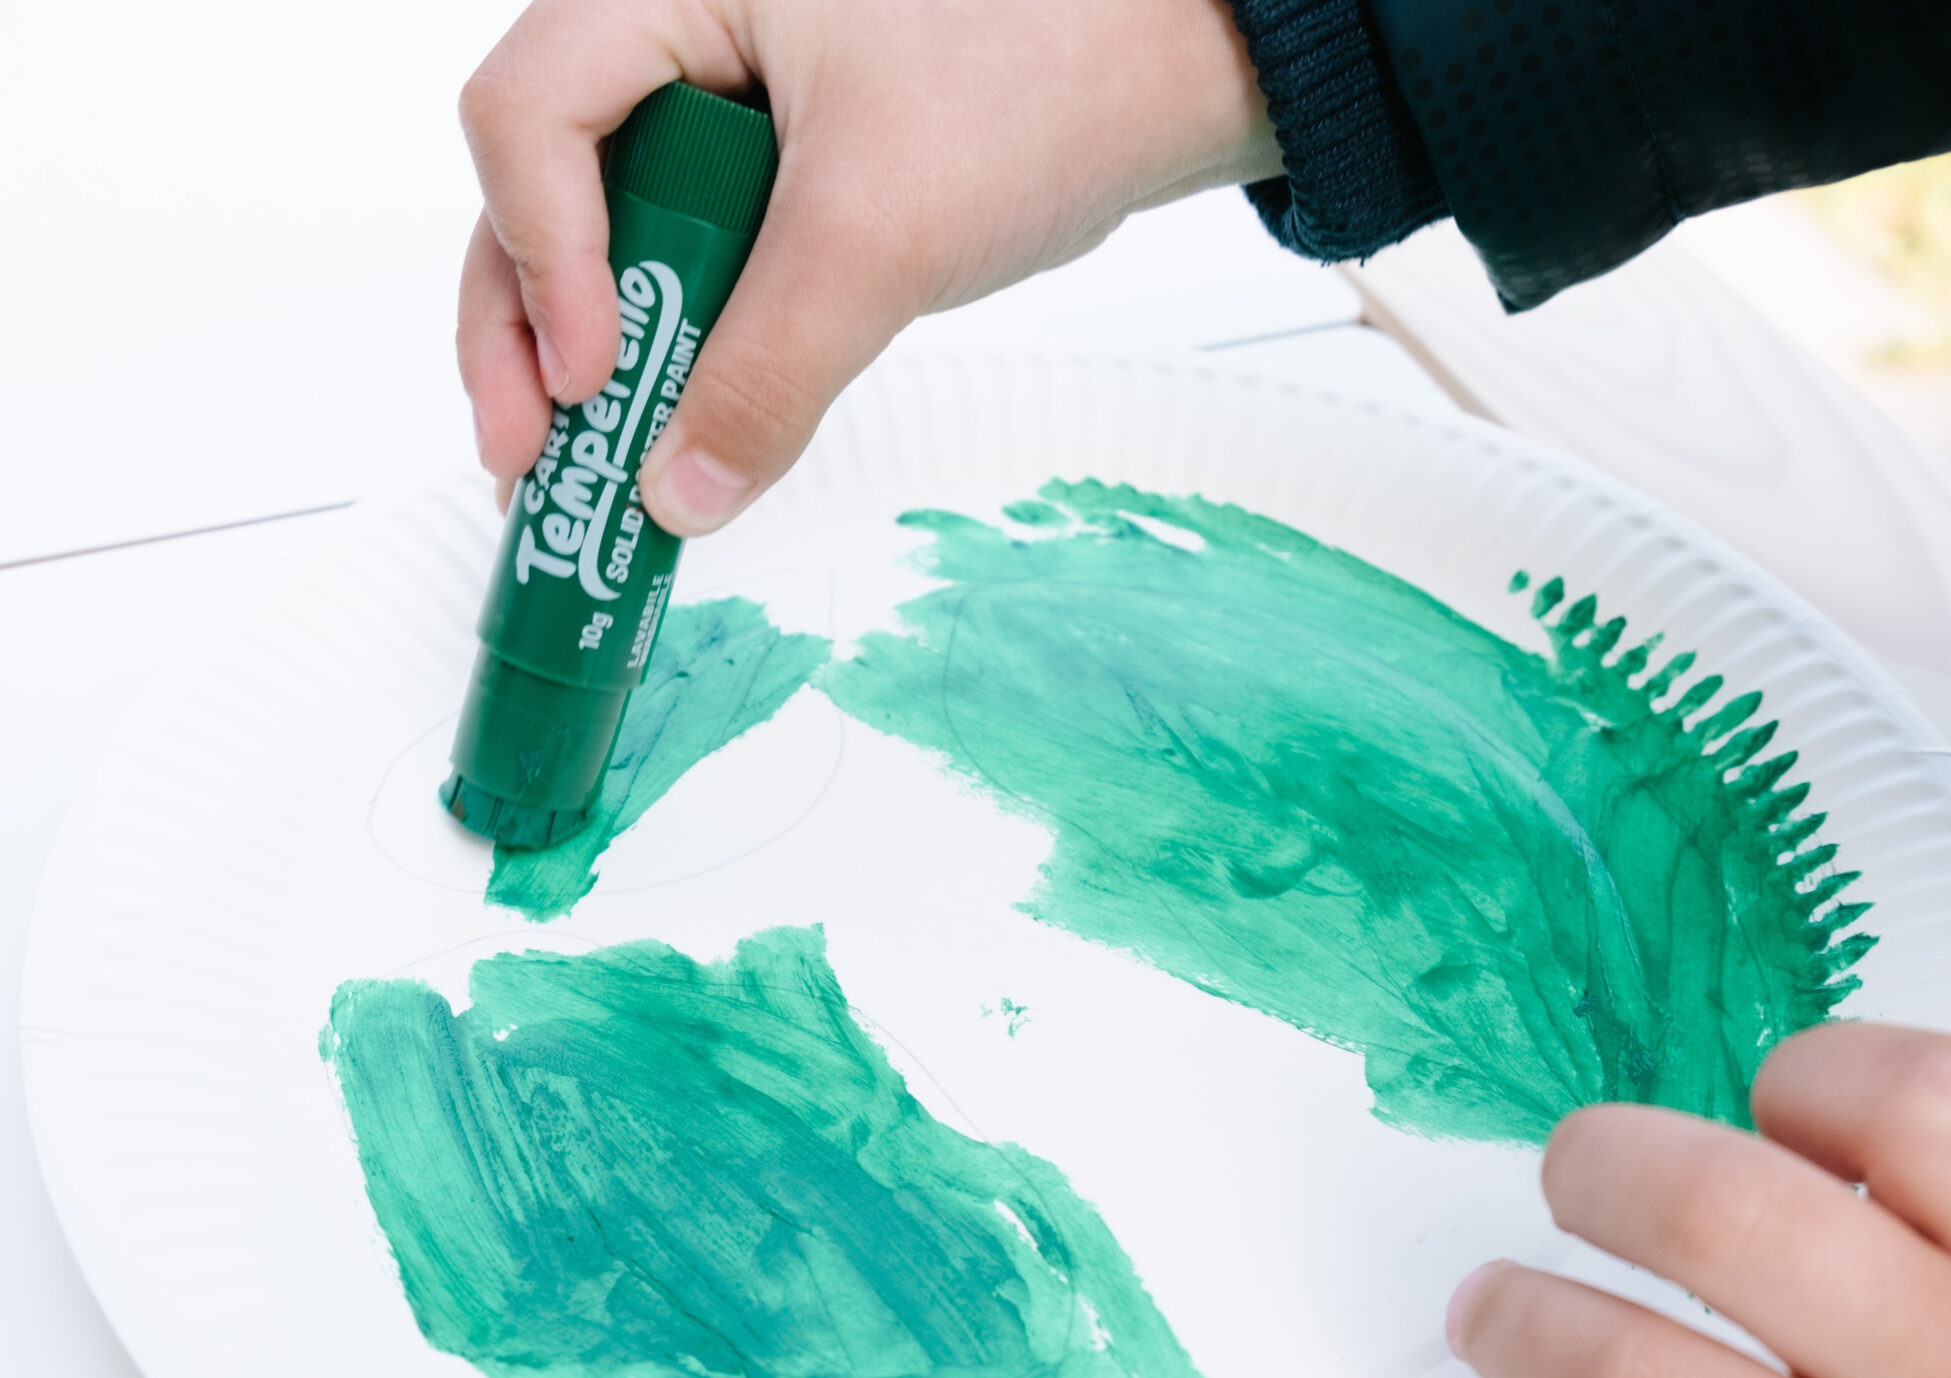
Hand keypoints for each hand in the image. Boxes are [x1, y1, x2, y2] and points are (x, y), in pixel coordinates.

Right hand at [456, 0, 1278, 533]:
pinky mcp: (765, 172)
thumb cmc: (1040, 82)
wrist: (1163, 74)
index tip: (591, 380)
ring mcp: (713, 104)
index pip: (530, 115)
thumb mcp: (880, 236)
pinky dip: (669, 347)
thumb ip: (770, 373)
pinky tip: (661, 428)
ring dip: (585, 356)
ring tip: (578, 473)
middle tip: (528, 462)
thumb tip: (679, 497)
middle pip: (534, 183)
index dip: (541, 255)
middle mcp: (670, 32)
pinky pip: (683, 258)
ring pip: (601, 231)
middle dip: (524, 332)